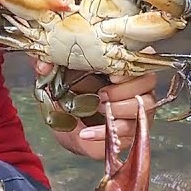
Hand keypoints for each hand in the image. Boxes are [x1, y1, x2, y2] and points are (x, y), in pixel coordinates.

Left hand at [31, 53, 158, 160]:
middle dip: (125, 89)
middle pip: (148, 82)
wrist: (67, 124)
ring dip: (119, 109)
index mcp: (121, 63)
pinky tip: (86, 133)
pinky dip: (105, 132)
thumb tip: (41, 65)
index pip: (143, 57)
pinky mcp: (133, 130)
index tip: (113, 74)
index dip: (132, 65)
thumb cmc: (70, 91)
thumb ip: (49, 64)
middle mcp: (137, 84)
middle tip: (102, 95)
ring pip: (145, 106)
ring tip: (97, 109)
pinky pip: (129, 132)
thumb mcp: (57, 74)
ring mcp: (139, 108)